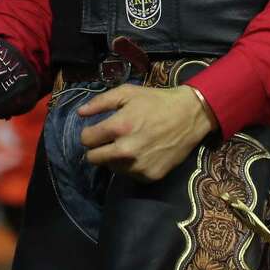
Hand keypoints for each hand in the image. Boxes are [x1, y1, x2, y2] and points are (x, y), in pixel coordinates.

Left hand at [79, 84, 217, 182]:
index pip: (86, 140)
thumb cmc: (156, 101)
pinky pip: (129, 174)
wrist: (189, 115)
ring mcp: (138, 166)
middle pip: (93, 159)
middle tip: (108, 140)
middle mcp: (126, 150)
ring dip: (114, 157)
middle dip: (96, 148)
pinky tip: (141, 152)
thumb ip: (101, 102)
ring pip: (111, 167)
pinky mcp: (150, 176)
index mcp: (119, 127)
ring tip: (128, 144)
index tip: (96, 130)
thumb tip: (80, 113)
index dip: (88, 134)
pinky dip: (130, 165)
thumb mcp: (128, 93)